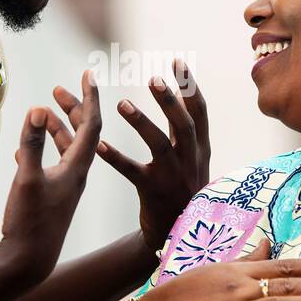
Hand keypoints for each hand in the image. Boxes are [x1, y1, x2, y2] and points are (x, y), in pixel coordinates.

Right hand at [0, 70, 101, 289]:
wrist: (30, 262)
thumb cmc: (30, 223)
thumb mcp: (28, 179)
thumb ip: (32, 144)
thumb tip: (38, 108)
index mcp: (78, 167)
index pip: (92, 124)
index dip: (90, 97)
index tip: (89, 74)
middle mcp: (77, 174)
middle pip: (82, 133)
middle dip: (73, 108)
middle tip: (60, 87)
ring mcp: (66, 185)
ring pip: (67, 149)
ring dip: (57, 127)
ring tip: (43, 110)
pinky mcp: (54, 196)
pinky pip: (53, 165)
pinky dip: (43, 150)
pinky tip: (25, 148)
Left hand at [52, 58, 210, 252]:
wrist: (180, 237)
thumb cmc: (183, 193)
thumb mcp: (193, 162)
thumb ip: (186, 135)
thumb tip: (181, 98)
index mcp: (200, 150)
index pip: (199, 113)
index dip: (189, 86)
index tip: (177, 62)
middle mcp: (192, 161)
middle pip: (184, 125)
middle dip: (170, 100)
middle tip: (153, 78)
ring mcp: (174, 178)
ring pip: (160, 145)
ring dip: (142, 122)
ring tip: (122, 104)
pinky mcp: (154, 193)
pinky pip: (133, 172)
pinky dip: (116, 157)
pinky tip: (99, 145)